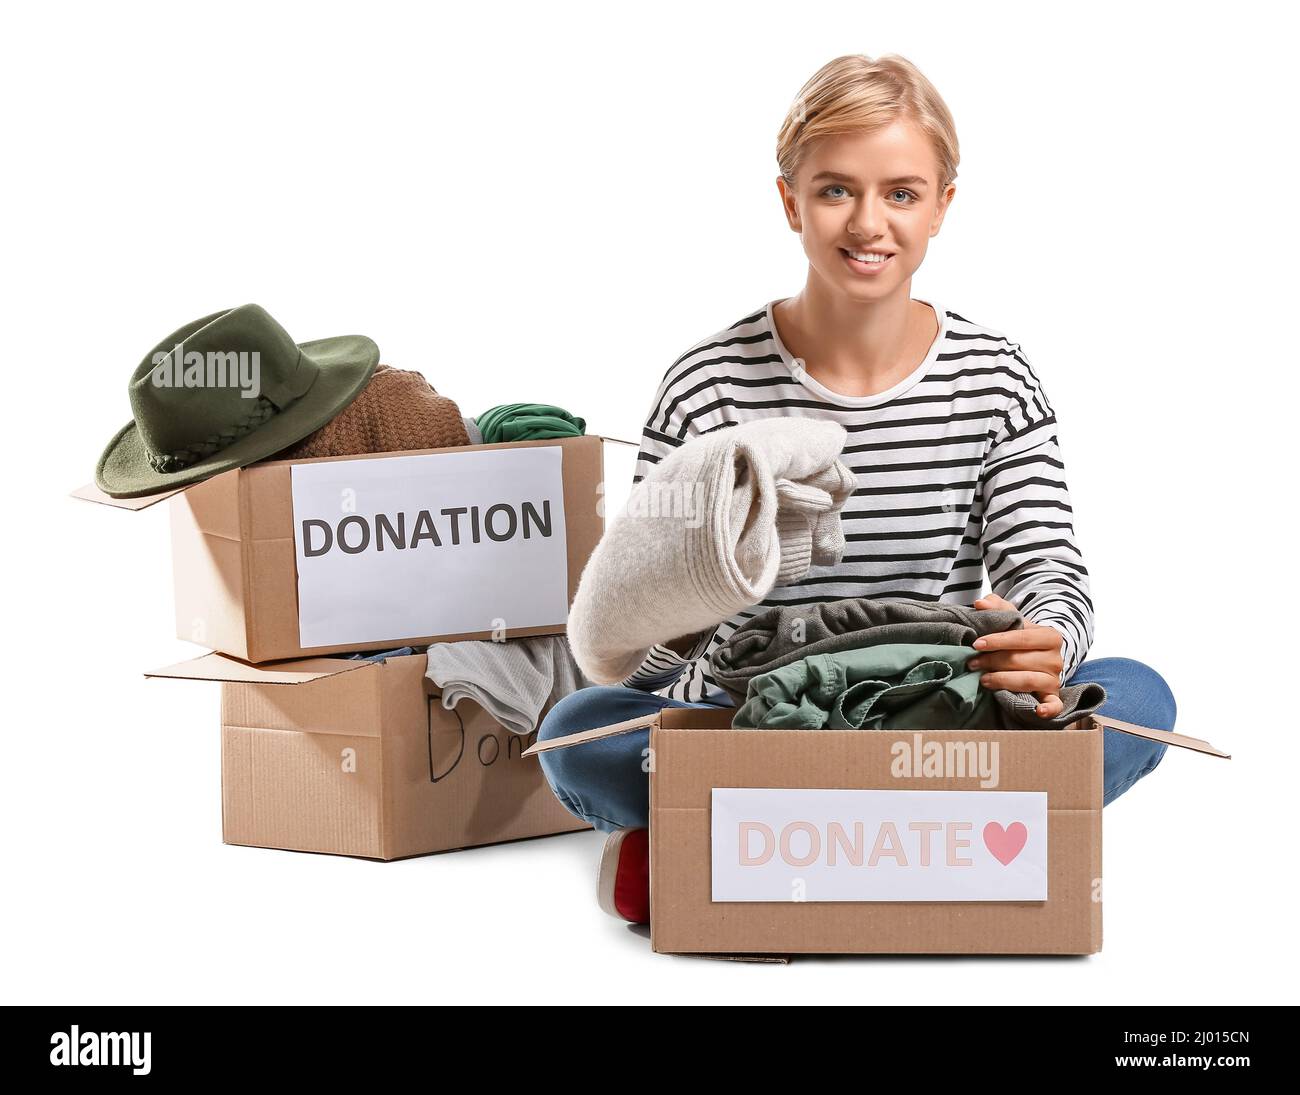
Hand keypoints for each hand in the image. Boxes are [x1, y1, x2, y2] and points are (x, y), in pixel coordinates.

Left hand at [968, 593, 1064, 718]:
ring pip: (1028, 681)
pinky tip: (1037, 711)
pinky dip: (1048, 709)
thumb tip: (980, 603)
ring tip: (982, 679)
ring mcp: (1055, 679)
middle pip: (1020, 660)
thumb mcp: (1013, 620)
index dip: (998, 640)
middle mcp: (1055, 659)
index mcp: (1050, 636)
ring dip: (1003, 681)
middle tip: (972, 663)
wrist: (1038, 657)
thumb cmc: (1021, 638)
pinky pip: (1055, 705)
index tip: (976, 644)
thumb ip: (997, 607)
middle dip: (992, 662)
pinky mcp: (1053, 697)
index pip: (1022, 637)